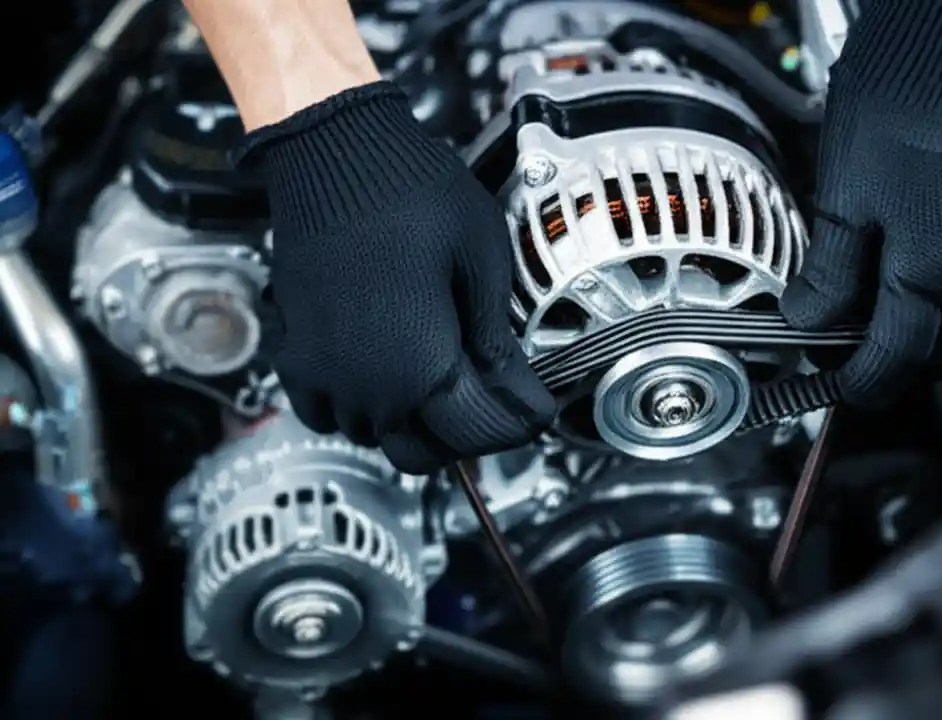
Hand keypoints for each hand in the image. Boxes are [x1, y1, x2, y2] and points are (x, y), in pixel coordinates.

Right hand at [244, 83, 554, 472]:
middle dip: (464, 434)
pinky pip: (325, 412)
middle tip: (492, 401)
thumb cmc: (406, 189)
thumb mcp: (482, 258)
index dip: (518, 424)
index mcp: (420, 367)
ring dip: (411, 421)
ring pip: (376, 436)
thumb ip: (495, 334)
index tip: (536, 410)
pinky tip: (383, 373)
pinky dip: (356, 407)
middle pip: (424, 452)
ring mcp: (323, 373)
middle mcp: (367, 385)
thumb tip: (514, 380)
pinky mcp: (296, 352)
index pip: (479, 432)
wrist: (334, 151)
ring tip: (442, 378)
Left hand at [783, 1, 941, 406]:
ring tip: (887, 276)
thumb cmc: (898, 108)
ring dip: (934, 312)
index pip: (899, 362)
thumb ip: (830, 276)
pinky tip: (929, 238)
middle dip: (901, 355)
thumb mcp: (843, 199)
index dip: (862, 382)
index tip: (839, 386)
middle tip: (854, 337)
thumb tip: (808, 323)